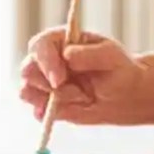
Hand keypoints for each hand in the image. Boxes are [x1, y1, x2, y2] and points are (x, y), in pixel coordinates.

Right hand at [20, 28, 146, 123]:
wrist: (125, 96)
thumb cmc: (119, 70)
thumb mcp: (112, 58)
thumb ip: (90, 54)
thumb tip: (67, 54)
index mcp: (62, 41)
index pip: (40, 44)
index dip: (45, 61)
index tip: (59, 79)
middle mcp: (48, 60)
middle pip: (27, 69)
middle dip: (48, 85)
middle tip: (77, 93)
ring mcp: (44, 82)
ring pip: (27, 91)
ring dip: (54, 100)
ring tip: (83, 97)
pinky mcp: (45, 102)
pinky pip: (37, 111)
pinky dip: (55, 112)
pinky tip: (77, 107)